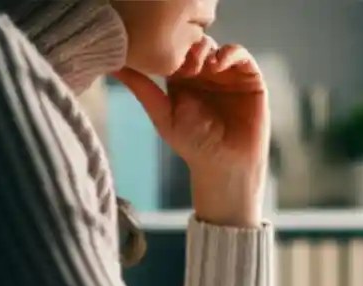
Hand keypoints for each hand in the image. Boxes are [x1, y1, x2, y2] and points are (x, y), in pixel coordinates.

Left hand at [113, 38, 269, 226]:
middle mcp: (206, 75)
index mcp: (184, 80)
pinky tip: (218, 64)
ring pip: (217, 46)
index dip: (171, 50)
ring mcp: (229, 76)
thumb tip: (112, 65)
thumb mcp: (162, 114)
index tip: (166, 62)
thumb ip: (141, 88)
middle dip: (189, 47)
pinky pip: (241, 56)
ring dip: (208, 48)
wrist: (226, 164)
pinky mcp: (250, 80)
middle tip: (185, 65)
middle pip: (196, 44)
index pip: (176, 51)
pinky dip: (231, 53)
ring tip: (202, 65)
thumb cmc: (194, 145)